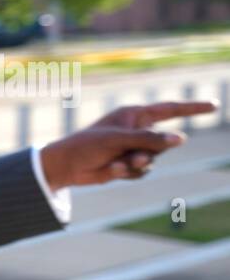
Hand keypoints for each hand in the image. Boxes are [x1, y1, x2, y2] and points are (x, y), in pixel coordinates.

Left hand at [39, 100, 216, 189]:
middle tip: (129, 154)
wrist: (65, 167)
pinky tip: (110, 170)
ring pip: (154, 160)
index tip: (214, 106)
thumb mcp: (119, 139)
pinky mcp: (128, 165)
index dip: (192, 108)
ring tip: (115, 162)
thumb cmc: (87, 145)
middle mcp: (138, 130)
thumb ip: (150, 139)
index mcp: (135, 115)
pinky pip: (142, 172)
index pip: (170, 109)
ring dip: (136, 164)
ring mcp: (134, 148)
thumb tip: (181, 139)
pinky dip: (127, 173)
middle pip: (163, 143)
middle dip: (149, 151)